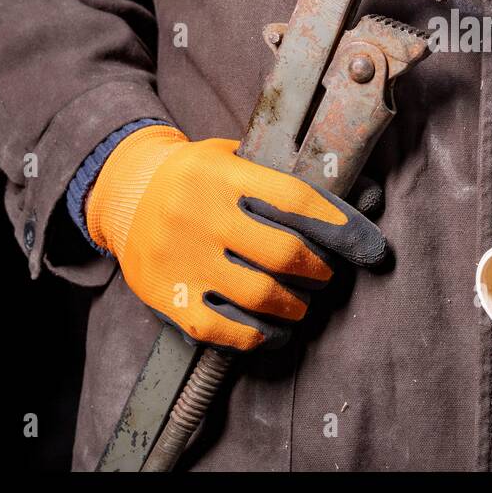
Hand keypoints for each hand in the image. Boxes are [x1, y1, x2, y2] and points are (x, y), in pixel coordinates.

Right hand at [86, 125, 385, 349]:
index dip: (340, 225)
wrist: (123, 192)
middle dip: (318, 270)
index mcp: (222, 174)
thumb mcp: (232, 157)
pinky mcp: (165, 294)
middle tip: (325, 275)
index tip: (368, 244)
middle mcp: (199, 213)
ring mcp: (180, 257)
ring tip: (300, 304)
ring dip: (294, 306)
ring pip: (259, 295)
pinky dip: (257, 335)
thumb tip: (363, 197)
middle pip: (283, 253)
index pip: (295, 200)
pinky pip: (222, 328)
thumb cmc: (196, 177)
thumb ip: (281, 177)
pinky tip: (272, 331)